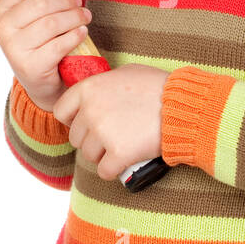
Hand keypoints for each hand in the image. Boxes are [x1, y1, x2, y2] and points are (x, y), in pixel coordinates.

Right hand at [0, 0, 92, 111]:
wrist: (44, 82)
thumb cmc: (44, 41)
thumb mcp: (46, 12)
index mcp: (3, 9)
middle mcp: (3, 28)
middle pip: (40, 4)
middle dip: (66, 2)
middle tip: (81, 5)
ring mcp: (14, 48)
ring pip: (51, 23)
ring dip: (74, 18)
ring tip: (85, 18)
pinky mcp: (29, 66)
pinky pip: (57, 45)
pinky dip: (74, 36)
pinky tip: (82, 33)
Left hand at [52, 64, 169, 180]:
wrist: (183, 106)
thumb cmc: (159, 87)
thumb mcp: (127, 72)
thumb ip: (105, 83)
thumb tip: (96, 92)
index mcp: (89, 89)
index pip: (61, 112)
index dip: (73, 120)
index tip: (87, 124)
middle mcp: (91, 111)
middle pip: (76, 137)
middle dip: (91, 140)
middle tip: (112, 136)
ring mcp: (103, 133)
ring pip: (89, 155)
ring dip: (103, 155)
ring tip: (122, 146)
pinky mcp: (118, 154)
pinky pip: (104, 171)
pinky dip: (114, 170)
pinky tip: (125, 162)